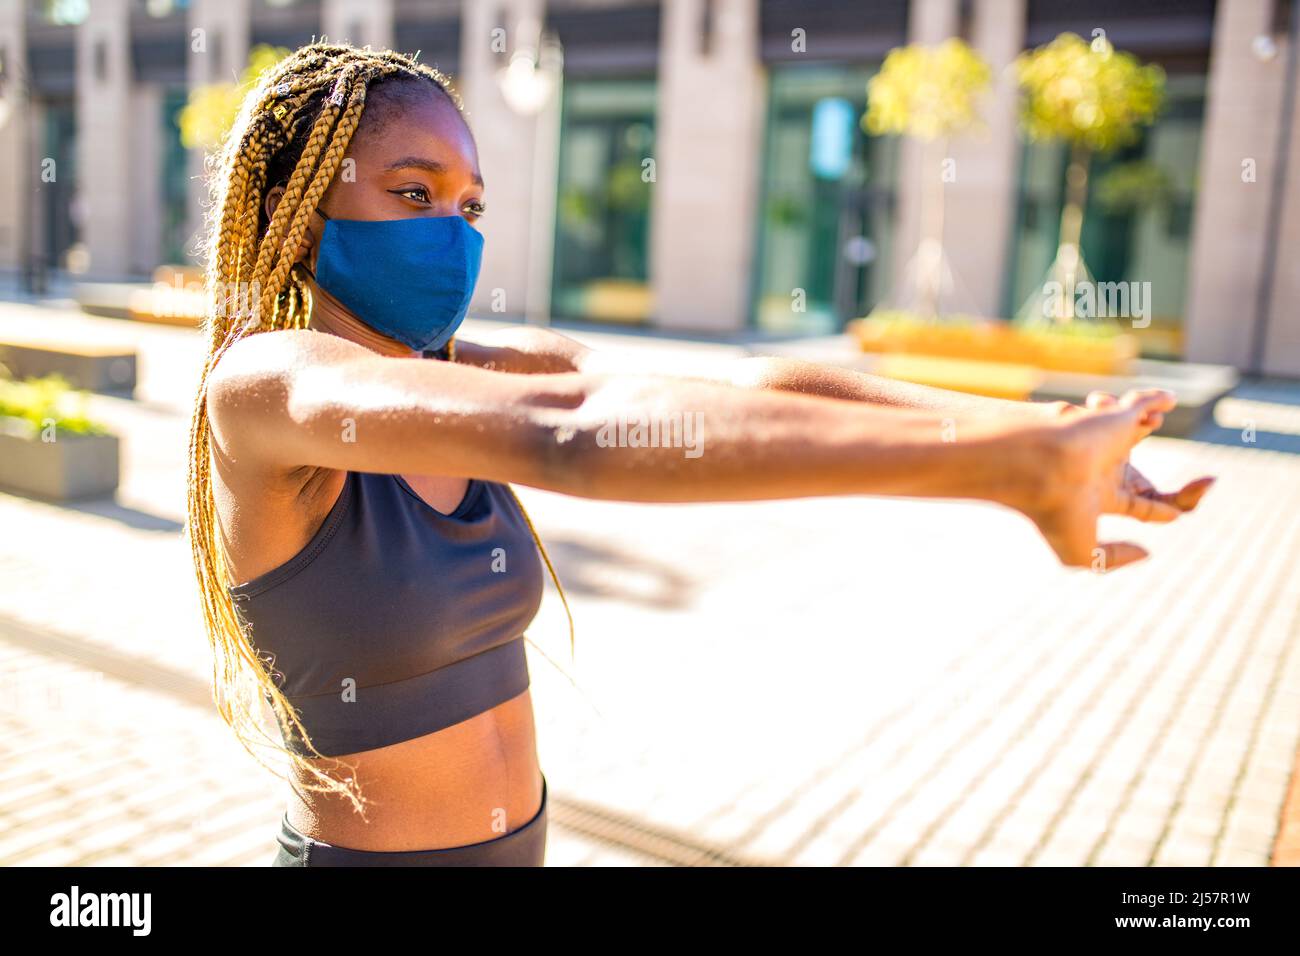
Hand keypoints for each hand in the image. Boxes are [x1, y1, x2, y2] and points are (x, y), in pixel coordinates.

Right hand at [1017, 389, 1215, 570]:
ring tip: (1152, 422)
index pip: (1139, 504)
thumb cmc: (1056, 512)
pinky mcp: (1115, 416)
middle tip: (1208, 484)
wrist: (1042, 471)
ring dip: (1146, 422)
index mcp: (1098, 498)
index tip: (1177, 517)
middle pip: (1144, 478)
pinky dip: (1155, 400)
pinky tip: (1169, 401)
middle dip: (1182, 489)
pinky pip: (1140, 403)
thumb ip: (1114, 559)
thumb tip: (1147, 552)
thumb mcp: (1084, 555)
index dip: (1164, 510)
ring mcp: (1108, 442)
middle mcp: (1102, 469)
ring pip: (1135, 428)